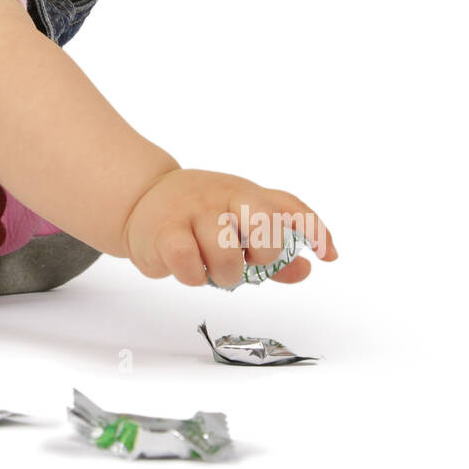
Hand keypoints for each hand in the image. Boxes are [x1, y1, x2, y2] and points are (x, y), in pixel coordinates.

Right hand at [121, 168, 337, 287]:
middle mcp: (222, 196)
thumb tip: (306, 269)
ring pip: (226, 253)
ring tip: (212, 268)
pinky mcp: (164, 231)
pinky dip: (193, 276)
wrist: (141, 198)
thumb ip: (273, 249)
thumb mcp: (236, 221)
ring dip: (224, 273)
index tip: (328, 256)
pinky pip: (188, 262)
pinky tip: (189, 269)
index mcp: (245, 193)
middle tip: (248, 260)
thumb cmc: (197, 214)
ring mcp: (193, 211)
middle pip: (264, 224)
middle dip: (263, 253)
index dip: (314, 229)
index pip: (288, 205)